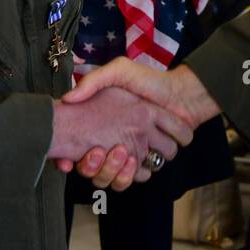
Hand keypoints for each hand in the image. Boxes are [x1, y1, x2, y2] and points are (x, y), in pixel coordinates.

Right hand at [49, 85, 193, 191]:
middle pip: (92, 169)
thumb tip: (68, 99)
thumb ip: (94, 80)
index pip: (74, 148)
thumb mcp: (119, 71)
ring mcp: (132, 152)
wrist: (182, 94)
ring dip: (113, 171)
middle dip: (93, 166)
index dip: (67, 158)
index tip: (67, 158)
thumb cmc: (150, 81)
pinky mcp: (148, 160)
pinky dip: (133, 175)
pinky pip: (135, 178)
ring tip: (119, 153)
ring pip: (112, 176)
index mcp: (104, 124)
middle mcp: (115, 140)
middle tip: (97, 152)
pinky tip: (134, 160)